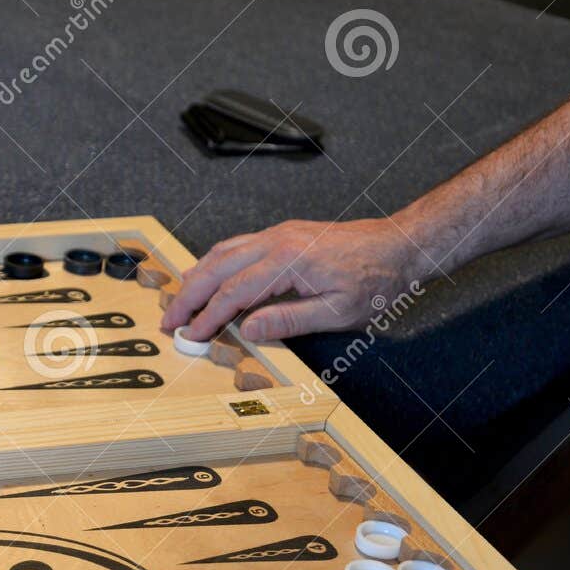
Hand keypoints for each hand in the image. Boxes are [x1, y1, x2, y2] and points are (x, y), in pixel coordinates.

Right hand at [160, 217, 433, 343]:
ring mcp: (279, 234)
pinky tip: (208, 275)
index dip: (208, 316)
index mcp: (288, 261)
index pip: (234, 292)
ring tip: (179, 300)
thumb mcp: (338, 313)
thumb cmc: (376, 281)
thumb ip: (289, 320)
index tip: (191, 335)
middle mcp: (277, 241)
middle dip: (189, 295)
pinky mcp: (284, 234)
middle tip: (169, 319)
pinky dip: (215, 262)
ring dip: (197, 276)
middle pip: (217, 268)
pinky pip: (237, 245)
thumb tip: (247, 330)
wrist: (400, 246)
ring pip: (223, 252)